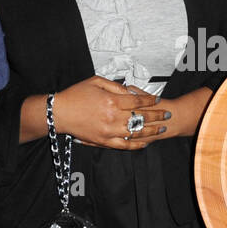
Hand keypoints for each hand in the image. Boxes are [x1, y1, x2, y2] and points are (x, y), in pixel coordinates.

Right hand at [53, 75, 169, 149]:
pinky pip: (124, 145)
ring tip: (161, 128)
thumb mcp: (95, 82)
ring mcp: (109, 131)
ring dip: (151, 130)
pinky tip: (145, 142)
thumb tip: (130, 91)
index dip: (150, 100)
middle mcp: (112, 117)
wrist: (59, 113)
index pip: (138, 101)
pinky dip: (136, 144)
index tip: (157, 100)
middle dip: (157, 115)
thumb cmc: (75, 95)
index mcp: (111, 101)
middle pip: (141, 117)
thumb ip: (115, 86)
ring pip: (136, 132)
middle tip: (167, 114)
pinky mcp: (103, 142)